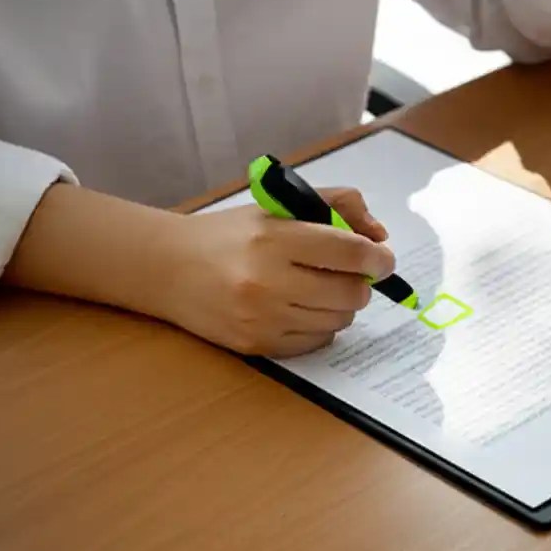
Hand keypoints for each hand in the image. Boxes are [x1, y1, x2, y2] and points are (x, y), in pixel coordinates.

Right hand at [161, 187, 394, 356]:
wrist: (168, 268)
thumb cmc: (228, 236)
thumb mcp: (277, 207)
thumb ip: (333, 205)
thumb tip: (377, 234)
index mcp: (274, 238)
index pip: (349, 251)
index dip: (377, 257)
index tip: (382, 259)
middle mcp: (268, 281)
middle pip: (350, 292)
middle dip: (362, 283)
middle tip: (352, 275)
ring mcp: (262, 317)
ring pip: (338, 320)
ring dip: (342, 305)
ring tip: (323, 289)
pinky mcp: (257, 345)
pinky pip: (316, 342)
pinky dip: (321, 326)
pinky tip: (304, 309)